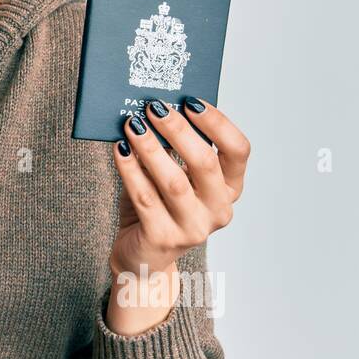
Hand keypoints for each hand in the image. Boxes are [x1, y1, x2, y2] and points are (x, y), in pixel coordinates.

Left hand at [110, 96, 249, 282]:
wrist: (142, 256)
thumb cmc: (159, 207)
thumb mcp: (176, 175)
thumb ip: (175, 148)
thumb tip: (157, 108)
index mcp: (229, 189)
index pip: (238, 151)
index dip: (218, 124)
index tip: (191, 102)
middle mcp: (218, 210)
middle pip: (205, 163)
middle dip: (179, 130)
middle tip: (154, 107)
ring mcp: (193, 228)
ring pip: (173, 181)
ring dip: (151, 147)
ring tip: (132, 124)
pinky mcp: (163, 238)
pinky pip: (144, 197)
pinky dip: (130, 169)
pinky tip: (119, 149)